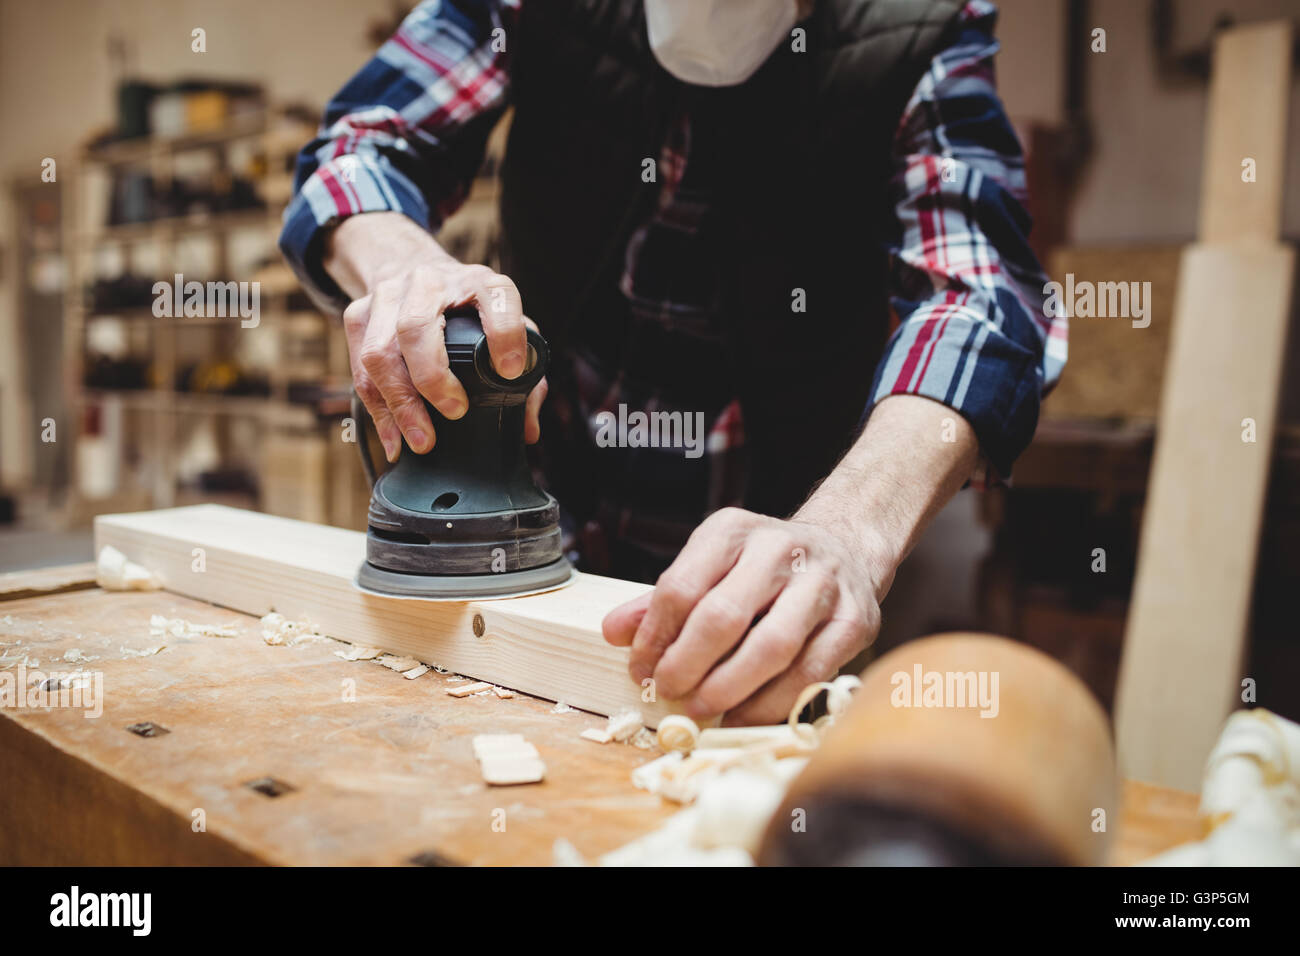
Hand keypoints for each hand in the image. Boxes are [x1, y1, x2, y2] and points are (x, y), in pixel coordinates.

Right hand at [326, 213, 546, 461]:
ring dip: (400, 403)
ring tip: (421, 440)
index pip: (494, 297)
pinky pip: (361, 369)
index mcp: (478, 281)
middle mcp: (429, 282)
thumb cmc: (468, 308)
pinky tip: (394, 439)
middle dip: (432, 378)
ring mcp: (388, 296)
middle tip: (455, 412)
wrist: (411, 265)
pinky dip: (379, 411)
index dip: (504, 333)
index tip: (510, 370)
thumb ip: (527, 374)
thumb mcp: (503, 325)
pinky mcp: (358, 314)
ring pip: (379, 353)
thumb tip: (527, 429)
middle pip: (415, 327)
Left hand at [601, 507, 883, 724]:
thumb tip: (614, 632)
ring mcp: (822, 584)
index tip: (640, 668)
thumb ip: (662, 600)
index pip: (681, 586)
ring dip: (728, 689)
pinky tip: (743, 716)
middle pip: (723, 617)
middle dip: (687, 665)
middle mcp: (780, 550)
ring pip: (771, 647)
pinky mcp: (854, 620)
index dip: (654, 636)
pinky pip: (809, 673)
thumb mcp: (710, 566)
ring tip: (701, 710)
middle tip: (668, 692)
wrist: (844, 548)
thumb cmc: (763, 567)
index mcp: (733, 531)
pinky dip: (771, 703)